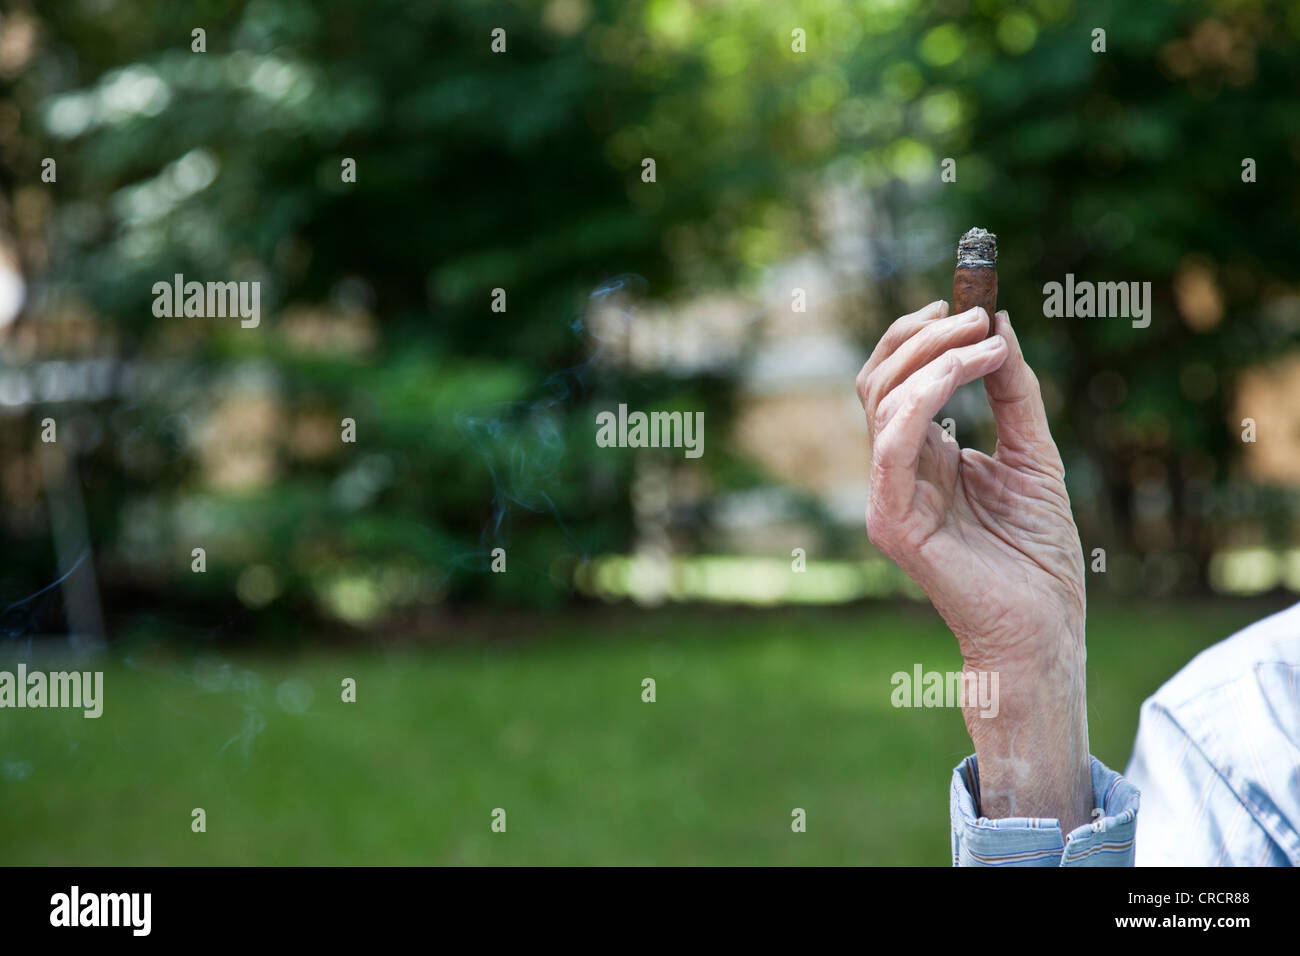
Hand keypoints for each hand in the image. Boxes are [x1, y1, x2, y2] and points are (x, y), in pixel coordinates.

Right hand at [857, 300, 1091, 831]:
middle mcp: (894, 472)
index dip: (919, 333)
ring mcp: (886, 496)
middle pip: (878, 380)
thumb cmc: (1037, 554)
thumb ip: (1013, 395)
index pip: (894, 380)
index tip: (968, 301)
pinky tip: (977, 367)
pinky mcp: (893, 521)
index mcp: (919, 457)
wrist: (1042, 626)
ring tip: (986, 337)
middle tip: (977, 312)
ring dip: (933, 355)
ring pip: (881, 400)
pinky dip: (930, 393)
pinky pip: (893, 442)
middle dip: (922, 333)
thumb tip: (1001, 325)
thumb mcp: (1033, 455)